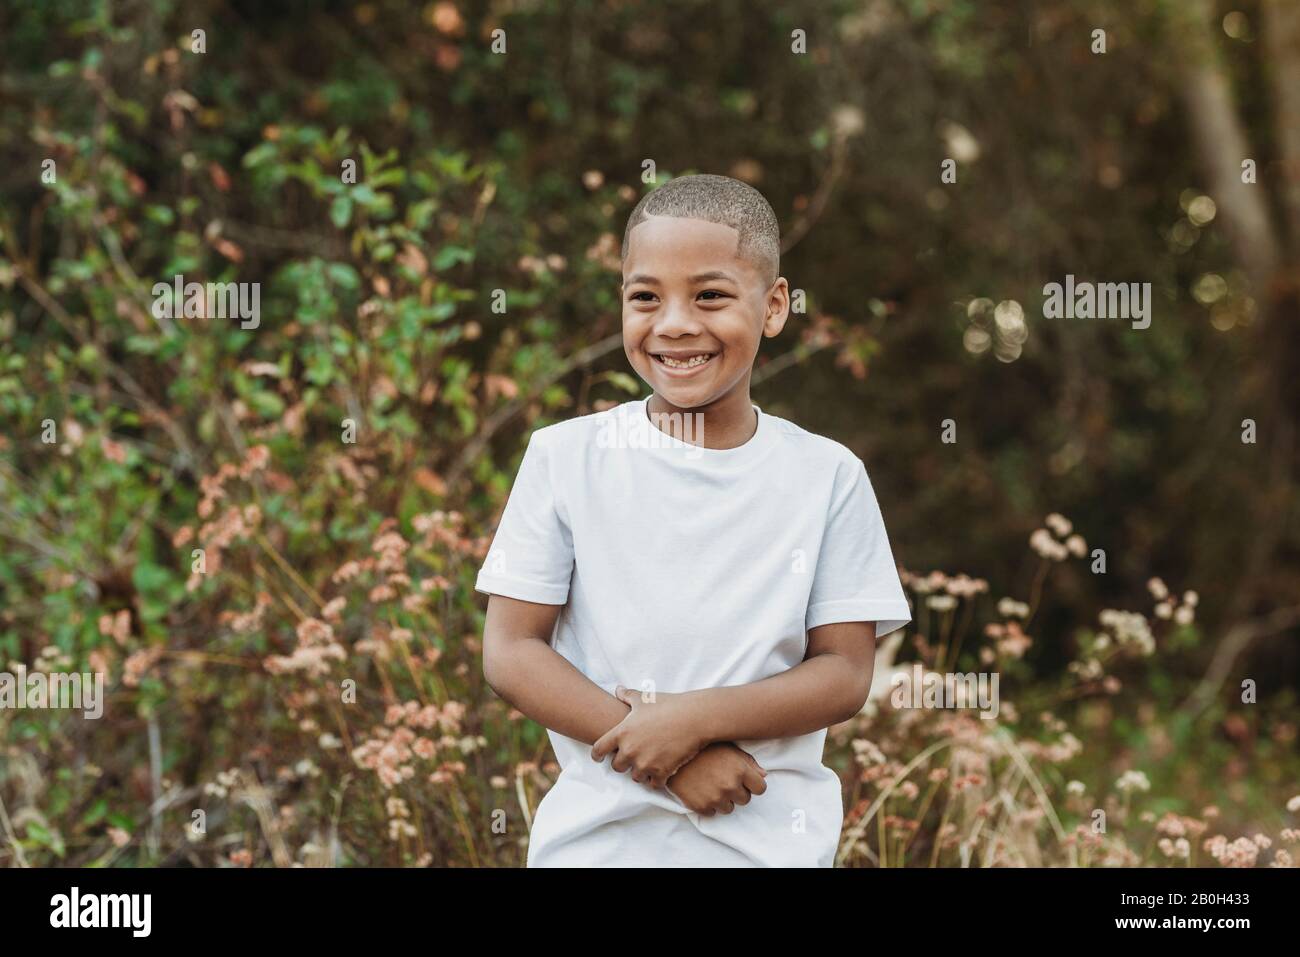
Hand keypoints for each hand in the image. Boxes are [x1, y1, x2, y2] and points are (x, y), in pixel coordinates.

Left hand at [591, 685, 708, 787]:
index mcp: (622, 732)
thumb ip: (628, 695)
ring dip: (640, 772)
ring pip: (635, 777)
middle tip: (633, 758)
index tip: (599, 758)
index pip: (598, 749)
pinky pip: (653, 784)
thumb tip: (618, 689)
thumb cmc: (669, 705)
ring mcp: (645, 763)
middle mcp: (630, 750)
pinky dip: (656, 780)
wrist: (694, 718)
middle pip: (617, 767)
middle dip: (624, 763)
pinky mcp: (661, 772)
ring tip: (648, 765)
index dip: (597, 755)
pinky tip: (661, 773)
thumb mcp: (645, 698)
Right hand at [666, 742, 766, 815]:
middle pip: (745, 799)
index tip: (745, 780)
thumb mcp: (728, 748)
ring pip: (729, 808)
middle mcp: (730, 785)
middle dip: (737, 791)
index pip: (761, 788)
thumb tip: (763, 775)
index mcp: (740, 770)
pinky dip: (708, 804)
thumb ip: (748, 761)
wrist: (673, 755)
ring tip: (710, 784)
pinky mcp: (701, 806)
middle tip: (723, 779)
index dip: (753, 784)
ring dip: (723, 800)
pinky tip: (701, 790)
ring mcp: (715, 798)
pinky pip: (712, 813)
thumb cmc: (703, 748)